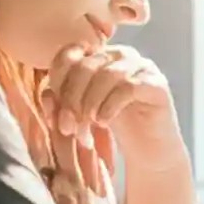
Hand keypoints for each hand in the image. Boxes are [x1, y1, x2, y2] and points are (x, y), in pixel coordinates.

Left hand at [42, 45, 186, 171]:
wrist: (147, 149)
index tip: (54, 114)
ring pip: (107, 75)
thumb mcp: (78, 112)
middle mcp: (120, 55)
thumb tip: (46, 95)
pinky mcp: (157, 84)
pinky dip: (109, 106)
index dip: (57, 83)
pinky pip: (128, 87)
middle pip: (86, 65)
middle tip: (68, 127)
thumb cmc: (110, 126)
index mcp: (98, 55)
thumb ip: (60, 100)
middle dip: (71, 99)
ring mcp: (142, 67)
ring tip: (87, 129)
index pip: (69, 54)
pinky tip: (103, 123)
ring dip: (90, 104)